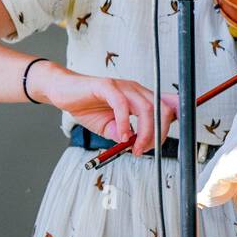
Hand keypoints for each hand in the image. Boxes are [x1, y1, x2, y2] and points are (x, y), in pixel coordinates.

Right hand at [33, 65, 178, 154]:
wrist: (63, 92)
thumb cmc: (87, 106)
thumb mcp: (109, 127)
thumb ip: (123, 134)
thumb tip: (136, 146)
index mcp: (140, 97)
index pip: (167, 105)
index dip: (174, 122)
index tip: (166, 142)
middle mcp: (136, 89)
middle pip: (162, 109)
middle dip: (159, 133)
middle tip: (144, 150)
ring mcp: (123, 86)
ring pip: (147, 108)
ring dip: (144, 132)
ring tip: (134, 147)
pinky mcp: (107, 85)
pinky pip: (122, 104)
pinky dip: (124, 123)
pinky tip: (120, 136)